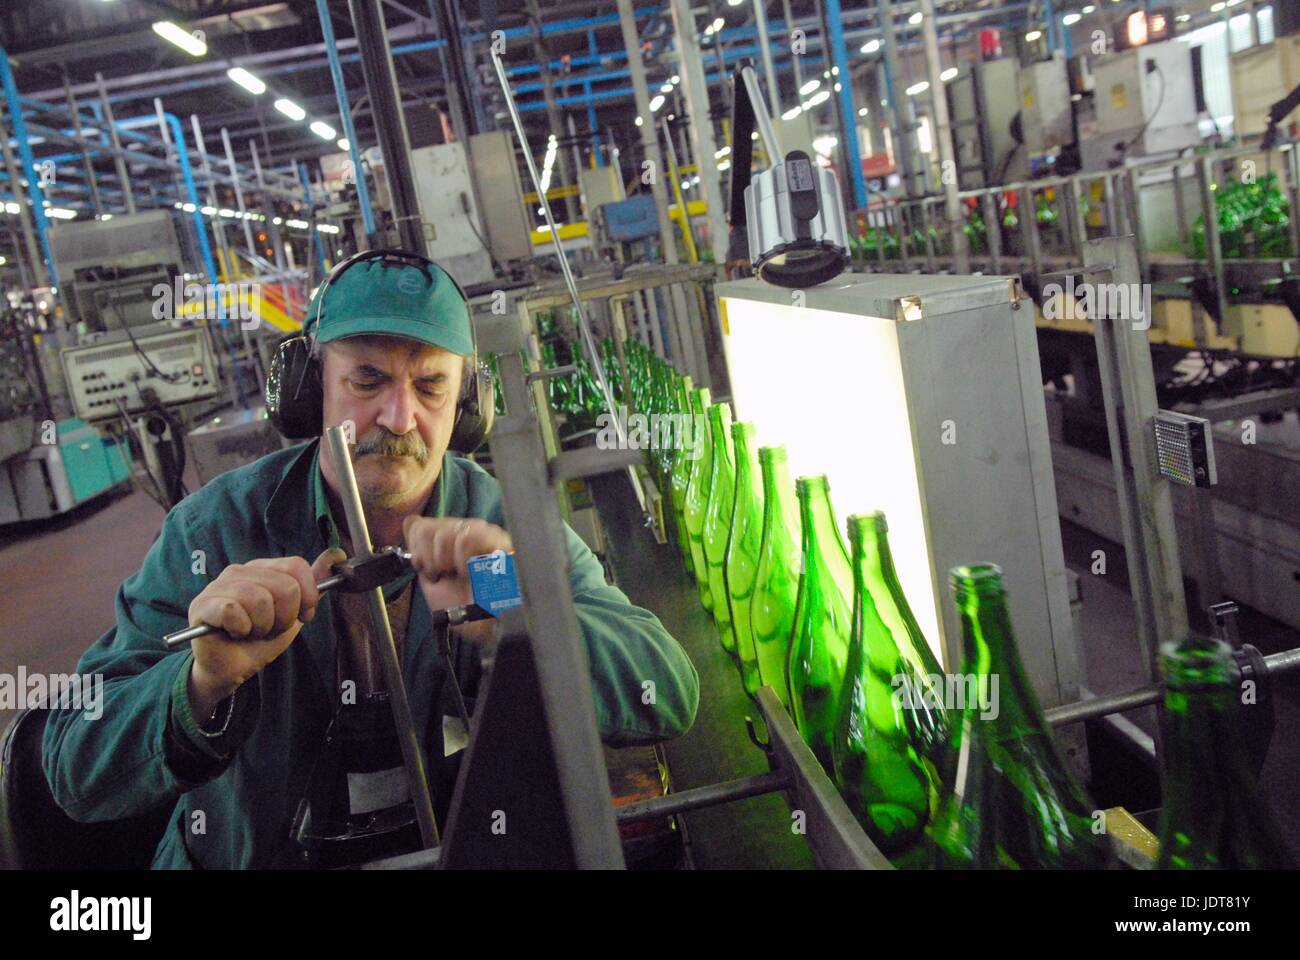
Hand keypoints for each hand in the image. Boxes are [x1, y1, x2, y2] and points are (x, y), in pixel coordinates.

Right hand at [186, 548, 344, 718]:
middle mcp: (239, 571)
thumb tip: (336, 555)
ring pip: (260, 600)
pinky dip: (241, 630)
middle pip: (285, 587)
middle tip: (269, 629)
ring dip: (263, 627)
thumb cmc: (259, 640)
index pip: (297, 566)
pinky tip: (234, 634)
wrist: (231, 669)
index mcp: (262, 569)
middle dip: (284, 618)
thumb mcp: (295, 612)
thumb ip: (313, 585)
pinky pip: (234, 612)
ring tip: (251, 632)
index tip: (301, 616)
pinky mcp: (202, 605)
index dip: (307, 596)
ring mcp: (218, 586)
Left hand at [403, 516, 511, 640]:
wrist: (483, 623)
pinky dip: (462, 560)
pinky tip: (471, 572)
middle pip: (427, 530)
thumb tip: (410, 520)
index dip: (416, 550)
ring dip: (445, 561)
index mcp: (452, 534)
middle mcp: (469, 528)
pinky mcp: (498, 540)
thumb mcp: (431, 575)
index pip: (419, 526)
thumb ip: (420, 548)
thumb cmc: (460, 603)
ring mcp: (485, 533)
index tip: (426, 569)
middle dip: (429, 559)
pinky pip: (465, 539)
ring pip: (443, 534)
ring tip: (458, 574)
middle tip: (444, 574)